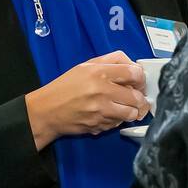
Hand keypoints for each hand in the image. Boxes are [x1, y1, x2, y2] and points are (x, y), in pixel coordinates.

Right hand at [24, 50, 148, 149]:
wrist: (46, 110)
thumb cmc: (66, 86)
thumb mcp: (86, 66)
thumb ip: (112, 61)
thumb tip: (134, 66)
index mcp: (99, 72)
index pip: (134, 73)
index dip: (141, 79)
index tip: (139, 83)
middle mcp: (101, 90)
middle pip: (137, 97)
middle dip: (139, 99)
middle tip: (135, 98)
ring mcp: (100, 110)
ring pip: (132, 114)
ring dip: (131, 112)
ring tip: (123, 108)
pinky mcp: (98, 125)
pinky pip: (118, 124)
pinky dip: (117, 120)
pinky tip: (108, 114)